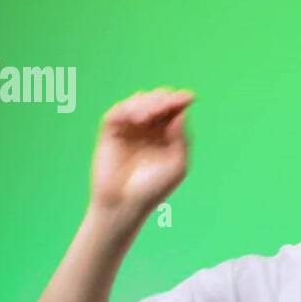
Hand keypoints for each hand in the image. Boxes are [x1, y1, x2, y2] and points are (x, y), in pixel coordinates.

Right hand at [90, 88, 194, 217]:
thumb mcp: (177, 165)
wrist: (126, 204)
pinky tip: (138, 118)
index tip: (189, 97)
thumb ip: (181, 139)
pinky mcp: (110, 131)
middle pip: (157, 100)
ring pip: (138, 101)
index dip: (180, 100)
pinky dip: (128, 109)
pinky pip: (118, 111)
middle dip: (164, 99)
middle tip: (167, 105)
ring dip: (147, 103)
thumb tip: (181, 112)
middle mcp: (149, 127)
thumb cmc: (154, 188)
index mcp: (168, 134)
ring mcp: (130, 127)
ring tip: (150, 116)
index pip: (175, 110)